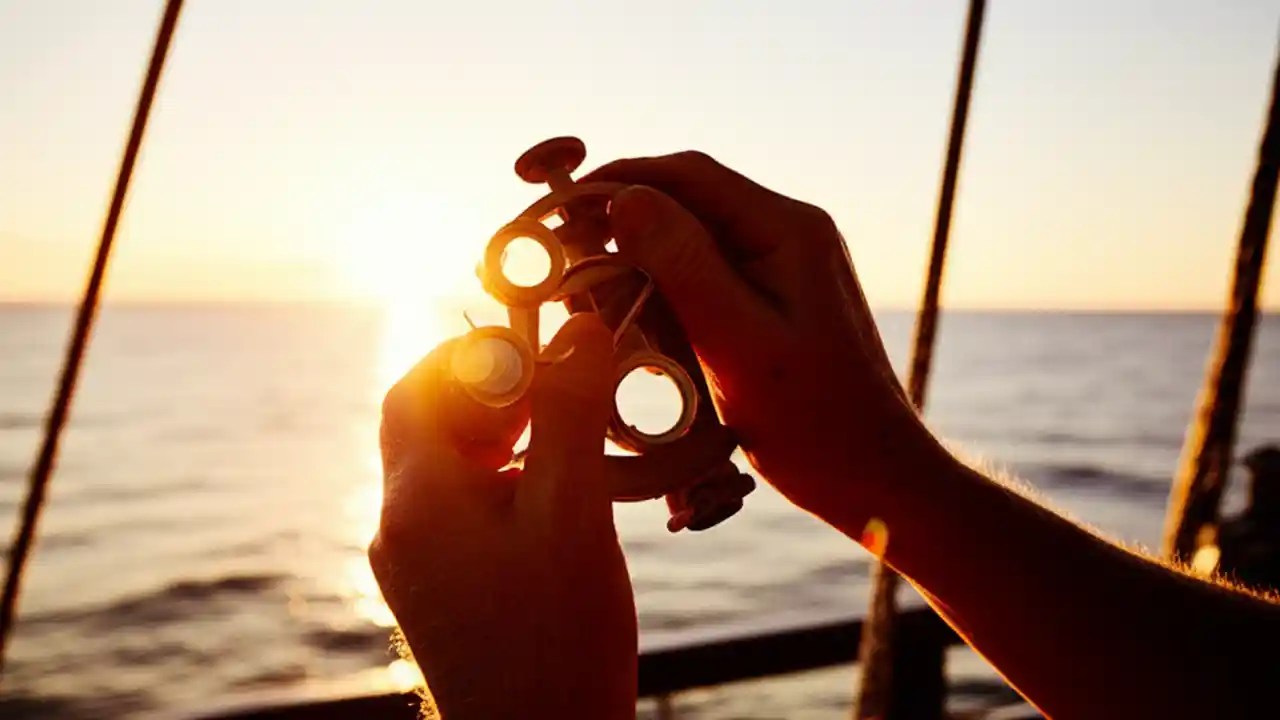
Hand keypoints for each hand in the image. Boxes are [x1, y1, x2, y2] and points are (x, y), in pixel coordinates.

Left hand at [369, 314, 636, 718]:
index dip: (471, 353)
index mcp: (420, 500)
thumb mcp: (572, 514)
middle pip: (431, 426)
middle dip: (496, 395)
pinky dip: (505, 483)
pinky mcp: (442, 593)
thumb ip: (569, 416)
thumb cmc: (555, 643)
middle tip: (565, 387)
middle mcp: (403, 529)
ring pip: (451, 470)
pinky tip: (560, 498)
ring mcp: (417, 566)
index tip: (538, 345)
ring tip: (574, 441)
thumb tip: (578, 332)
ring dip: (506, 439)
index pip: (417, 388)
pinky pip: (463, 512)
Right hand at [583, 153, 932, 522]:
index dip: (617, 179)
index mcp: (789, 230)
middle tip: (561, 253)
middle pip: (688, 201)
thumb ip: (684, 265)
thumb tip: (625, 198)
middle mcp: (790, 233)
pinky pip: (707, 276)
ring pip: (692, 239)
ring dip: (637, 259)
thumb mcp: (739, 343)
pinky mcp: (775, 300)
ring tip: (587, 291)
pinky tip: (632, 319)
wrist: (874, 475)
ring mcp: (785, 266)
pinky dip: (662, 291)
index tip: (558, 204)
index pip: (689, 174)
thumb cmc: (815, 420)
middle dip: (620, 222)